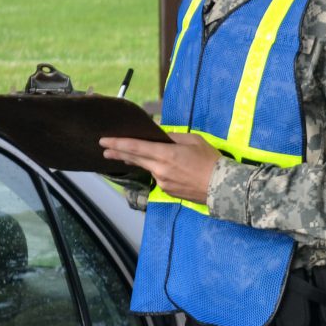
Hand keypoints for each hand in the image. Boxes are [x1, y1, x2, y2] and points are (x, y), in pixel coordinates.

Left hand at [100, 133, 220, 204]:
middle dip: (117, 154)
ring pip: (148, 168)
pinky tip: (167, 168)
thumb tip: (158, 133)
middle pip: (133, 159)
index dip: (117, 144)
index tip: (104, 141)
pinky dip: (157, 170)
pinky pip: (158, 177)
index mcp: (165, 154)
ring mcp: (162, 182)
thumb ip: (172, 137)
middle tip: (104, 150)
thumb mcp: (193, 140)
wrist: (221, 187)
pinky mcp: (167, 191)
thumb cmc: (210, 160)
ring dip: (141, 161)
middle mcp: (159, 170)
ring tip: (132, 155)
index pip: (135, 147)